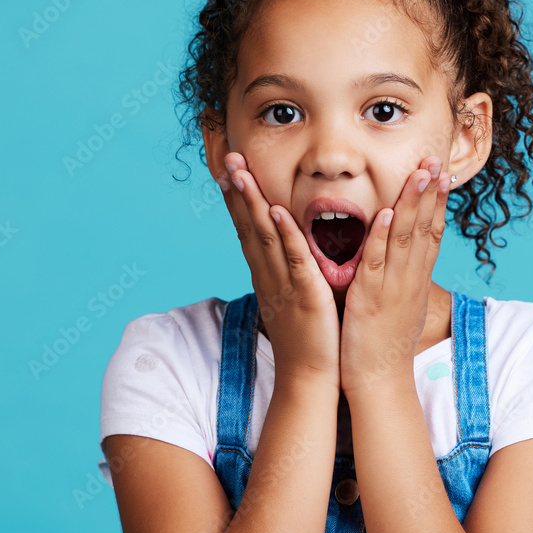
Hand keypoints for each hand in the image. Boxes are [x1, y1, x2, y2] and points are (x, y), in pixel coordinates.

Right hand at [217, 152, 340, 388]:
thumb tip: (286, 250)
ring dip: (251, 201)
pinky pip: (293, 260)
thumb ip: (289, 271)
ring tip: (238, 170)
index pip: (247, 226)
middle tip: (223, 154)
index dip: (236, 195)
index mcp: (267, 273)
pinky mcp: (304, 295)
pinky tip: (275, 211)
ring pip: (263, 235)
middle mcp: (268, 274)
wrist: (309, 378)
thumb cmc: (307, 339)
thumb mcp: (293, 297)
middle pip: (247, 223)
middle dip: (235, 187)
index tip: (226, 165)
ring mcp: (283, 283)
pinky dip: (284, 235)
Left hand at [340, 156, 450, 395]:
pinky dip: (382, 238)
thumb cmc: (385, 346)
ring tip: (420, 173)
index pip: (432, 234)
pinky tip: (387, 214)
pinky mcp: (370, 298)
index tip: (444, 175)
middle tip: (437, 159)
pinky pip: (377, 263)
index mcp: (415, 281)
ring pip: (405, 239)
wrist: (379, 381)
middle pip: (425, 229)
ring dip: (413, 204)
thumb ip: (404, 282)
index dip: (438, 203)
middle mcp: (409, 280)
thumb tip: (409, 264)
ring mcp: (392, 287)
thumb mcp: (402, 308)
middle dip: (431, 192)